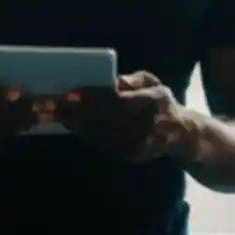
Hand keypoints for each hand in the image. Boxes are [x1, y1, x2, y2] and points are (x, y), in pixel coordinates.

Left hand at [56, 71, 193, 162]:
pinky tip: (74, 126)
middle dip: (77, 112)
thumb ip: (134, 79)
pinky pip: (103, 144)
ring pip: (100, 133)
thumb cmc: (159, 102)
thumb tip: (113, 80)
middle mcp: (145, 125)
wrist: (178, 134)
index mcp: (151, 102)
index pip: (116, 101)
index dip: (91, 98)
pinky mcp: (130, 154)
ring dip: (76, 125)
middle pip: (104, 118)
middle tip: (56, 105)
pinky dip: (86, 134)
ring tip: (59, 115)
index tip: (71, 94)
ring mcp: (138, 143)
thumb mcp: (153, 83)